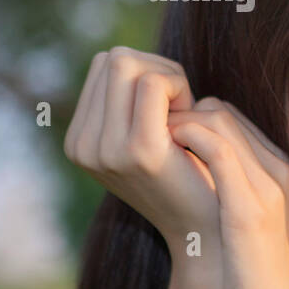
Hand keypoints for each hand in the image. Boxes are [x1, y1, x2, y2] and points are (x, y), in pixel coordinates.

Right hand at [63, 46, 219, 254]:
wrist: (208, 231)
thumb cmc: (191, 178)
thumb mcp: (146, 141)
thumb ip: (127, 106)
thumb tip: (130, 58)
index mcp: (81, 141)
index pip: (106, 64)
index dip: (147, 72)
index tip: (172, 106)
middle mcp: (83, 145)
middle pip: (115, 58)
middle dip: (157, 70)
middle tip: (183, 107)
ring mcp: (105, 149)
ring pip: (128, 63)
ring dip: (168, 79)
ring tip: (187, 116)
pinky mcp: (138, 149)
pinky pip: (152, 84)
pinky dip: (178, 88)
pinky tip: (193, 119)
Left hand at [165, 97, 288, 288]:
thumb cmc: (264, 287)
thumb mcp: (255, 231)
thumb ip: (235, 200)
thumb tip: (193, 185)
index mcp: (283, 176)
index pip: (233, 120)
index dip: (192, 122)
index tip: (159, 145)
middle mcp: (280, 174)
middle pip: (224, 113)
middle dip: (180, 117)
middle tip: (145, 144)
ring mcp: (268, 188)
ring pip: (218, 121)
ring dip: (176, 126)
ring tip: (148, 150)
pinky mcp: (250, 210)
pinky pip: (217, 149)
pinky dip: (185, 141)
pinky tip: (161, 158)